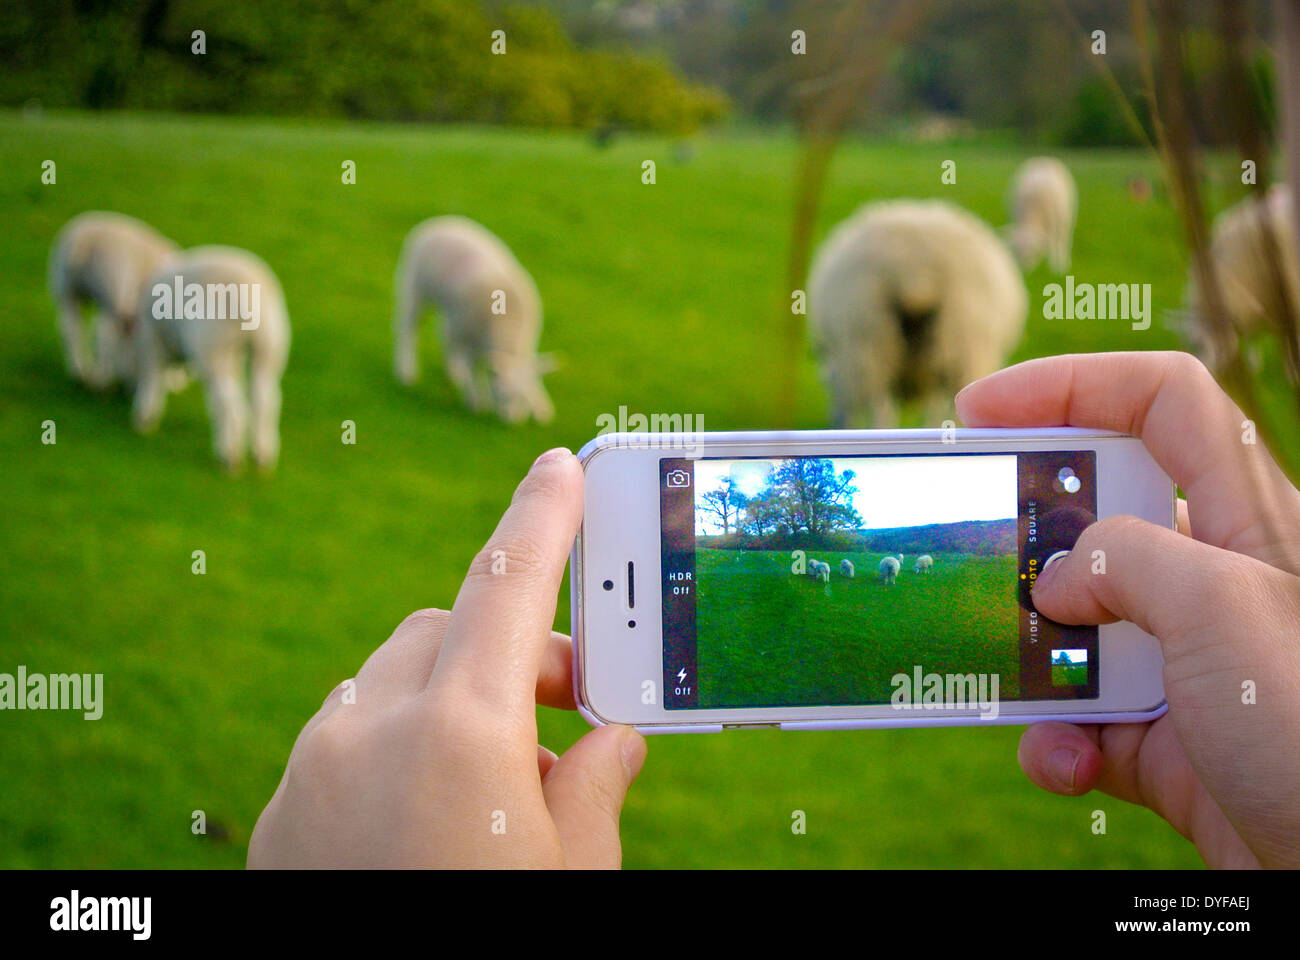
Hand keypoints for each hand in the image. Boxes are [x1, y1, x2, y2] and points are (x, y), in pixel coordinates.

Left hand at [248, 448, 645, 867]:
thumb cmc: (497, 953)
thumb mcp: (576, 875)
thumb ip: (595, 789)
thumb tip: (607, 746)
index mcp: (460, 736)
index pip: (509, 587)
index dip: (541, 517)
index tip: (558, 468)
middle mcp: (370, 736)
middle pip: (444, 632)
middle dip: (504, 652)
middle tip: (562, 711)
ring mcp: (313, 774)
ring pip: (388, 685)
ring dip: (446, 704)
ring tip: (495, 782)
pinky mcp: (281, 819)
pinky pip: (343, 744)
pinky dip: (394, 753)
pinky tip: (427, 818)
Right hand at [957, 351, 1299, 868]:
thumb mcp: (1222, 611)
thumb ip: (1126, 562)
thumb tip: (1057, 580)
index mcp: (1252, 520)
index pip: (1164, 402)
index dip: (1072, 384)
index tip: (981, 408)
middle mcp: (1220, 580)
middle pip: (1100, 515)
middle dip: (1032, 543)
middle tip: (980, 562)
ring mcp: (1190, 661)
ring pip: (1078, 628)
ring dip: (1034, 662)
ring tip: (1018, 690)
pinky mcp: (1169, 737)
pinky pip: (1084, 719)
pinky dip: (1058, 740)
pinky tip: (1065, 762)